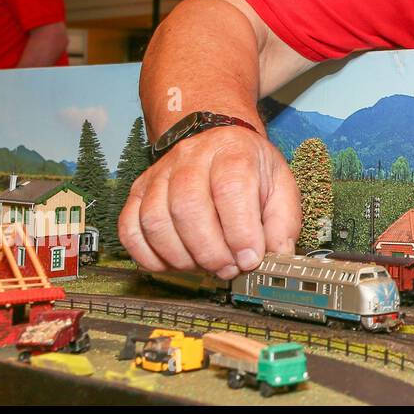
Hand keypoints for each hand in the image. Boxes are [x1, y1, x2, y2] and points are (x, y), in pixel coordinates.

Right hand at [118, 125, 299, 277]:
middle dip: (210, 251)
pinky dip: (149, 256)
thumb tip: (276, 256)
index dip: (240, 231)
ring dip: (182, 257)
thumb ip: (282, 222)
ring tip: (207, 266)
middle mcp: (191, 157)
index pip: (230, 188)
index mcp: (233, 152)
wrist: (219, 144)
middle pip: (188, 207)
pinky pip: (130, 229)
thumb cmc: (250, 169)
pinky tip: (176, 263)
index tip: (250, 259)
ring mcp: (159, 174)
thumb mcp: (281, 187)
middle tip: (229, 269)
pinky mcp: (138, 192)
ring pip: (156, 221)